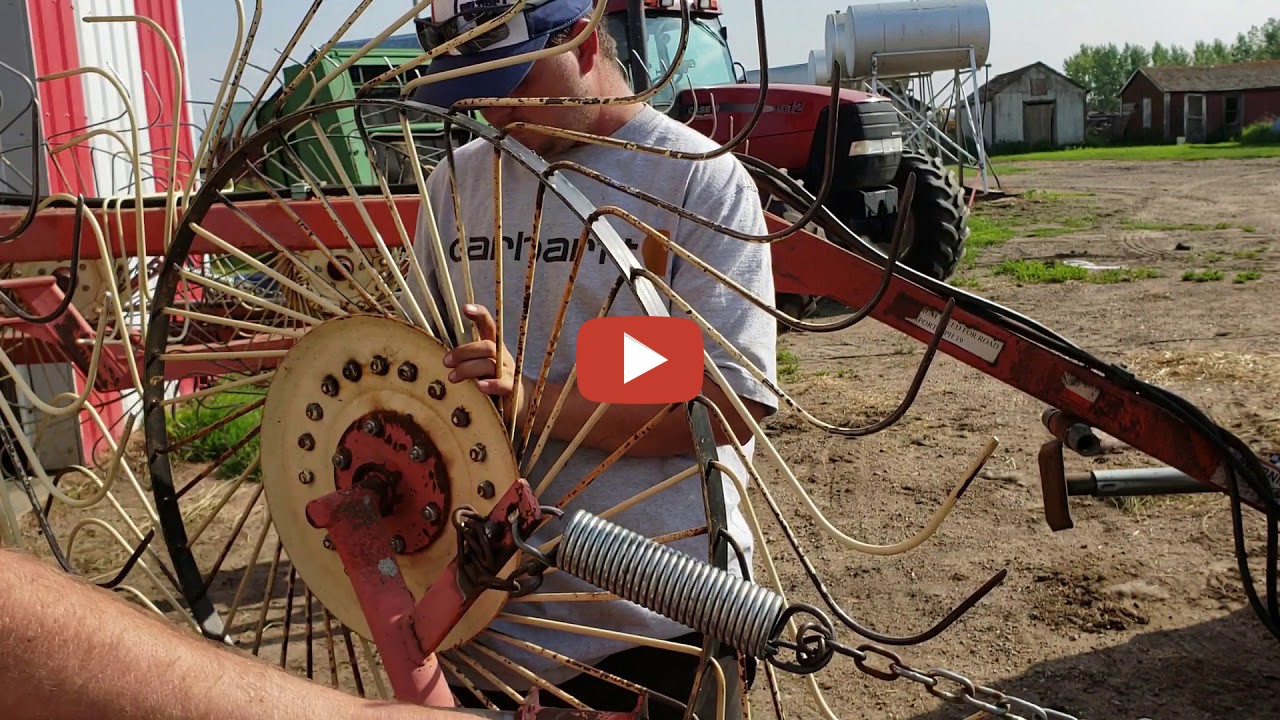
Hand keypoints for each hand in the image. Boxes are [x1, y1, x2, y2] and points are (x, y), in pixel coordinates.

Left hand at [443, 304, 527, 420]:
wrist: (519, 402)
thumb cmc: (492, 382)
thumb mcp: (481, 367)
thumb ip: (467, 359)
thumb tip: (444, 358)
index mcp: (494, 348)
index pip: (489, 326)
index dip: (480, 314)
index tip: (465, 308)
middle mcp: (503, 356)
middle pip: (486, 346)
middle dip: (463, 352)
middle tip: (446, 362)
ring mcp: (509, 371)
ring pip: (489, 363)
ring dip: (468, 369)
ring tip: (452, 377)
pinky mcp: (512, 388)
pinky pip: (503, 383)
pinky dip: (491, 384)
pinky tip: (479, 387)